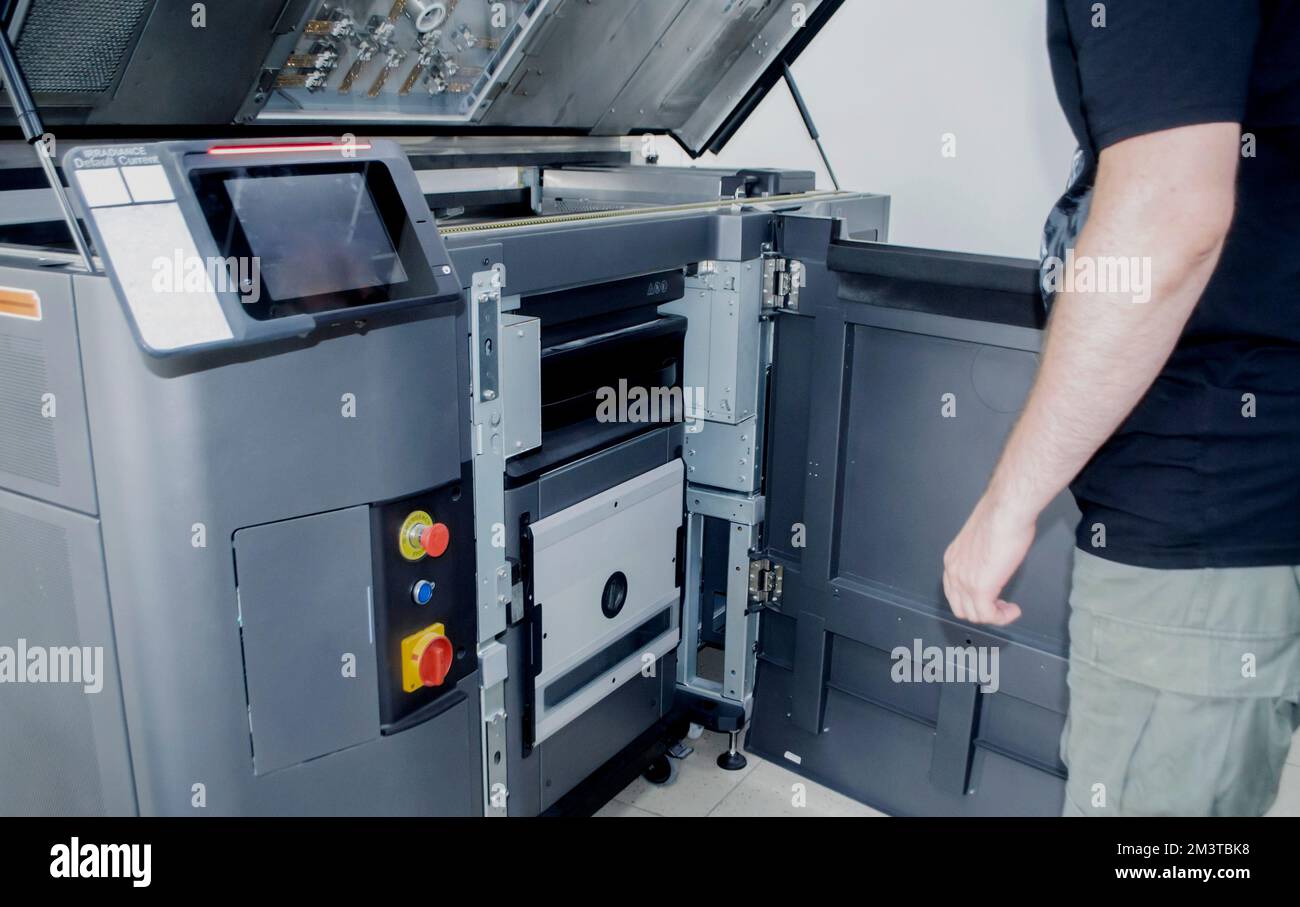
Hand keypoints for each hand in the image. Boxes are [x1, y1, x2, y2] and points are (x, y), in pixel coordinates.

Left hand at [942, 493, 1036, 625]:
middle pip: (961, 608)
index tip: (991, 598)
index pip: (954, 592)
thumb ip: (982, 557)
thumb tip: (992, 565)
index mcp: (953, 559)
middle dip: (982, 611)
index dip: (972, 600)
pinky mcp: (980, 588)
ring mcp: (964, 581)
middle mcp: (953, 571)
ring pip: (974, 615)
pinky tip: (1013, 610)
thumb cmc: (1001, 518)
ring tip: (1009, 609)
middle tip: (1000, 607)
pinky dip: (1002, 618)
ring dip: (994, 616)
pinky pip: (988, 616)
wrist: (1006, 511)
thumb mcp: (983, 541)